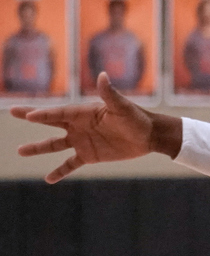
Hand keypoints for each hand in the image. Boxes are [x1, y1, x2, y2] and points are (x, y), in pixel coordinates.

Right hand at [11, 73, 177, 182]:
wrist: (149, 135)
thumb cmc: (136, 118)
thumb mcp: (122, 107)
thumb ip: (109, 93)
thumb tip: (103, 75)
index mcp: (84, 113)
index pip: (59, 113)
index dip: (44, 114)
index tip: (27, 115)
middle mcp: (78, 125)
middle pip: (50, 121)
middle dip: (32, 117)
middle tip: (12, 112)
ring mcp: (82, 141)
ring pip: (54, 145)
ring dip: (38, 148)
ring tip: (20, 151)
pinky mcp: (89, 155)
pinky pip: (70, 164)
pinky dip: (60, 171)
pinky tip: (48, 179)